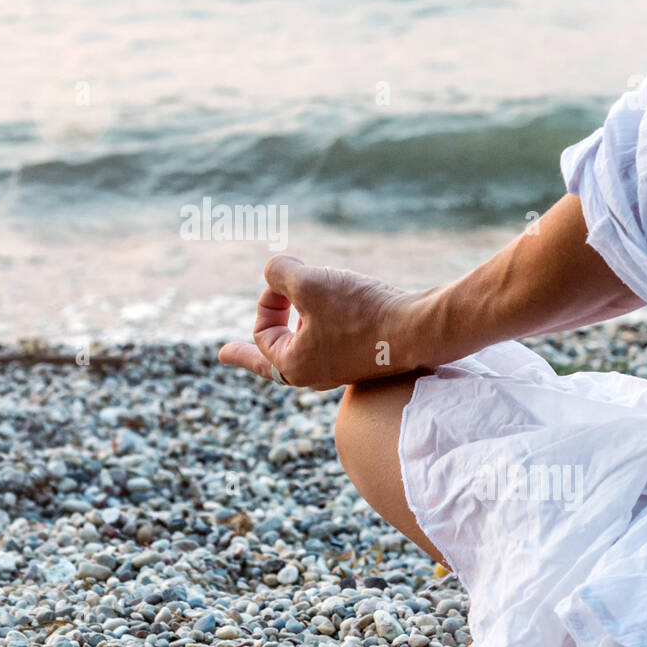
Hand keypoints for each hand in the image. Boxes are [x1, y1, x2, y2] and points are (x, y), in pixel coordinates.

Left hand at [217, 255, 430, 389]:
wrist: (420, 329)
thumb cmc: (362, 311)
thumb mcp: (310, 282)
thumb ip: (280, 272)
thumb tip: (274, 271)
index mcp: (294, 365)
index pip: (261, 334)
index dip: (269, 299)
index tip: (289, 281)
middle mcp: (316, 375)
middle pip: (273, 359)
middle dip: (251, 350)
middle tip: (225, 355)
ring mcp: (342, 367)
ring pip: (304, 350)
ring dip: (292, 330)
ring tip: (276, 332)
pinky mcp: (365, 356)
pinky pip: (330, 346)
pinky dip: (320, 328)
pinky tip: (324, 321)